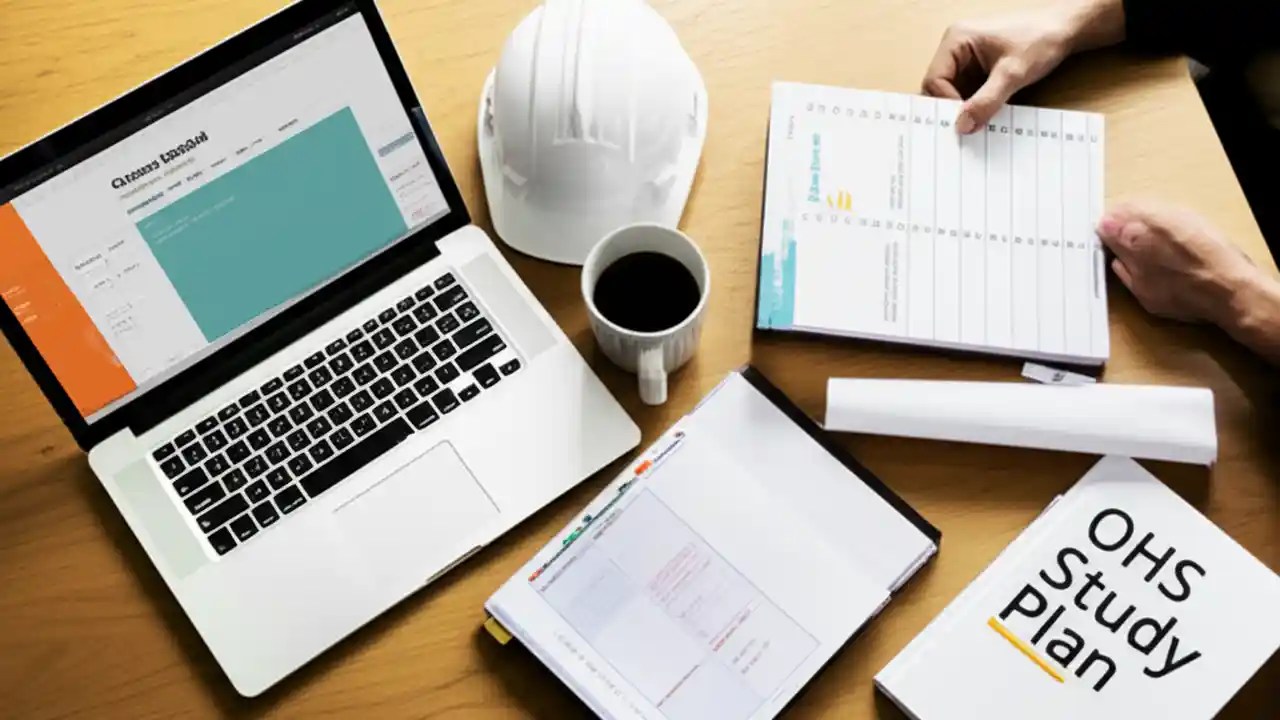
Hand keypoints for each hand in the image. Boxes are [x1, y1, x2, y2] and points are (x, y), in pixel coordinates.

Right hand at [923, 0, 1125, 132]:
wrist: (1066, 30)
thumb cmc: (1041, 39)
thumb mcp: (1012, 74)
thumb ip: (986, 101)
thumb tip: (963, 126)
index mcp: (956, 40)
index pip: (934, 80)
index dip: (945, 104)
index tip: (962, 124)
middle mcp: (956, 48)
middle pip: (940, 88)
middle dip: (953, 109)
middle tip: (966, 129)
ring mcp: (967, 60)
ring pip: (953, 93)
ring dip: (965, 109)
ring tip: (979, 123)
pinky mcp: (979, 70)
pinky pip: (968, 93)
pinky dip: (976, 107)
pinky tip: (986, 116)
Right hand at [1098, 201, 1259, 324]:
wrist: (1228, 287)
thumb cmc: (1188, 293)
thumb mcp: (1143, 292)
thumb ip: (1123, 271)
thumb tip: (1114, 259)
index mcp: (1130, 239)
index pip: (1105, 226)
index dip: (1103, 236)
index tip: (1105, 245)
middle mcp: (1148, 220)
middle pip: (1122, 210)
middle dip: (1117, 222)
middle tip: (1118, 238)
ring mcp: (1170, 213)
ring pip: (1142, 205)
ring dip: (1136, 217)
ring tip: (1140, 238)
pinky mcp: (1190, 214)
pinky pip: (1162, 209)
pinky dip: (1156, 219)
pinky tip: (1162, 237)